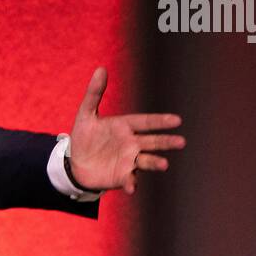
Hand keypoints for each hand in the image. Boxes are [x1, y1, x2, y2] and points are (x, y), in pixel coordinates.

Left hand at [68, 67, 184, 194]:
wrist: (74, 163)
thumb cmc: (83, 137)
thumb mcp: (85, 114)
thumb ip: (94, 94)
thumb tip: (101, 68)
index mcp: (125, 127)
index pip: (145, 122)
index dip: (160, 121)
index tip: (176, 120)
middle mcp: (131, 144)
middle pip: (152, 141)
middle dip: (166, 142)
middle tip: (181, 142)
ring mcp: (128, 161)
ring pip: (146, 160)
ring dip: (155, 162)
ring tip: (164, 164)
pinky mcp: (122, 176)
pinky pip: (129, 179)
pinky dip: (131, 183)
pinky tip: (132, 186)